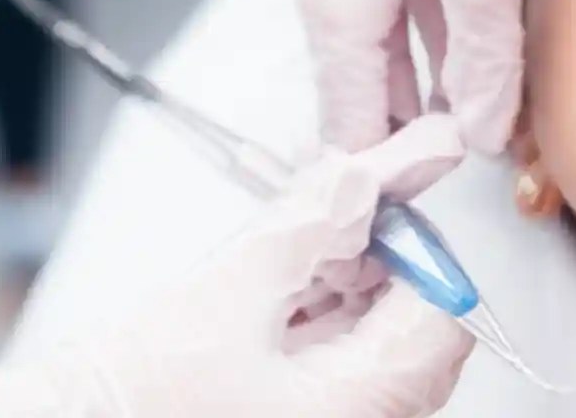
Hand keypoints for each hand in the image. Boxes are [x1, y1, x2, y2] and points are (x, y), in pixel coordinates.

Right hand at [0, 116, 471, 417]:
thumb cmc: (133, 396)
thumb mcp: (226, 292)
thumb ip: (302, 227)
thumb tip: (356, 180)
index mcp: (359, 406)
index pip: (442, 318)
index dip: (421, 248)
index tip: (389, 199)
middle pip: (410, 327)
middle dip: (382, 255)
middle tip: (353, 200)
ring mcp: (321, 415)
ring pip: (369, 337)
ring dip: (349, 274)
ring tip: (314, 224)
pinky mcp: (286, 407)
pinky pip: (329, 354)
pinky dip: (318, 304)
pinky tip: (288, 266)